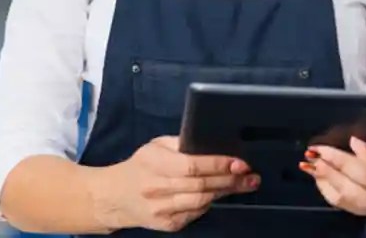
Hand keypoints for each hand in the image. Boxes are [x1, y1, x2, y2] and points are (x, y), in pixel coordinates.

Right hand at [97, 136, 259, 231]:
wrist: (115, 196)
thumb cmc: (140, 167)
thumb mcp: (155, 146)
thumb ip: (180, 143)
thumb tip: (209, 141)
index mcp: (154, 164)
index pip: (192, 165)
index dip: (219, 164)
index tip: (239, 162)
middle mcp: (157, 188)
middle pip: (202, 185)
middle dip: (230, 180)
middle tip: (251, 175)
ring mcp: (162, 209)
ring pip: (202, 202)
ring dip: (225, 193)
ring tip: (243, 185)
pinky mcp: (167, 224)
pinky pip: (195, 214)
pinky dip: (209, 204)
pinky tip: (218, 195)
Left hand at [299, 125, 365, 216]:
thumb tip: (343, 123)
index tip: (351, 139)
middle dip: (339, 162)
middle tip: (319, 149)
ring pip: (355, 195)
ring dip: (330, 176)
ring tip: (313, 161)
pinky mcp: (365, 210)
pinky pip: (343, 202)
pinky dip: (326, 186)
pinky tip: (315, 173)